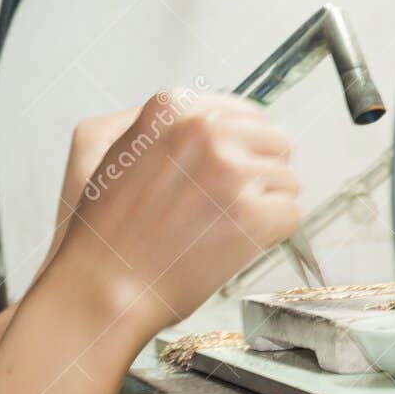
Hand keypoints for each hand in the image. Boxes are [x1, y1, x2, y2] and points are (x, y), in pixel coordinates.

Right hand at [42, 90, 298, 336]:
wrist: (103, 285)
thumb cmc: (109, 230)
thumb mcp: (123, 152)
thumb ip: (173, 130)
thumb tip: (224, 128)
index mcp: (171, 108)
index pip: (243, 112)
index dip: (240, 147)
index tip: (226, 171)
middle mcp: (204, 129)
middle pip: (272, 139)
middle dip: (258, 171)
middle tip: (228, 204)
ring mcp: (230, 171)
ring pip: (286, 178)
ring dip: (264, 204)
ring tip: (225, 228)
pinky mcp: (252, 214)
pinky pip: (291, 212)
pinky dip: (273, 232)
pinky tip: (238, 243)